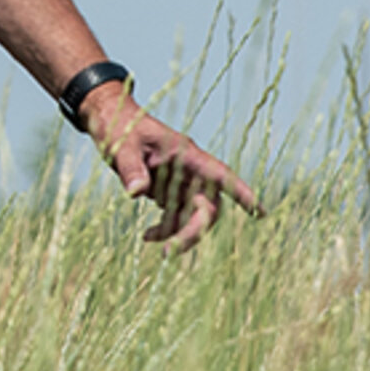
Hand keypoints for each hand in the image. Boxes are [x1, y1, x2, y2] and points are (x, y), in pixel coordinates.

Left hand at [84, 89, 263, 252]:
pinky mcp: (168, 190)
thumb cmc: (120, 126)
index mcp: (186, 154)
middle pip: (208, 206)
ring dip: (177, 233)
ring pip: (193, 216)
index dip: (242, 193)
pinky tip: (147, 235)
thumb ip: (131, 169)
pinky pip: (176, 216)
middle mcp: (189, 170)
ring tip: (148, 239)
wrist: (109, 118)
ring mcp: (180, 181)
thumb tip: (135, 193)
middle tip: (170, 251)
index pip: (221, 174)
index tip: (260, 212)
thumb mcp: (122, 146)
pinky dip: (165, 229)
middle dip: (194, 231)